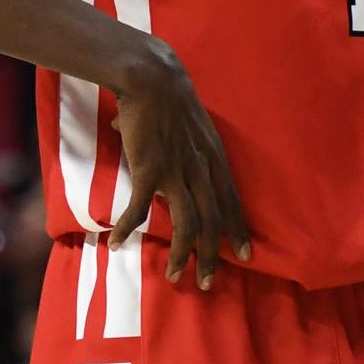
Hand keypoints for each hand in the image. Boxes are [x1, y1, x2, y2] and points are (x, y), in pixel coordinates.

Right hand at [107, 38, 251, 289]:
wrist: (154, 79)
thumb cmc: (172, 99)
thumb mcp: (196, 126)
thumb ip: (191, 149)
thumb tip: (175, 157)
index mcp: (215, 159)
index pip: (232, 201)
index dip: (238, 229)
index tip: (246, 254)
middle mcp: (201, 169)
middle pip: (213, 221)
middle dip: (213, 255)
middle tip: (211, 283)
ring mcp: (177, 172)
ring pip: (186, 223)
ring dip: (181, 253)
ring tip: (175, 276)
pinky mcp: (149, 170)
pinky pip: (138, 209)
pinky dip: (129, 227)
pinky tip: (118, 242)